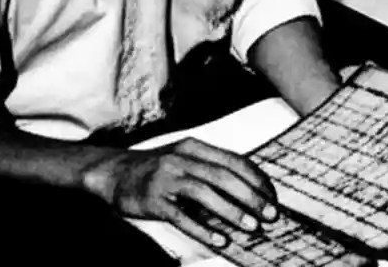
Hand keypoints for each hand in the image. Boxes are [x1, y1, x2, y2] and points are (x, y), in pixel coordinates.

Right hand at [84, 138, 278, 249]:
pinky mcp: (154, 200)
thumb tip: (250, 190)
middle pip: (224, 176)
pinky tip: (220, 239)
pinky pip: (182, 216)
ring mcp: (167, 178)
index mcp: (195, 147)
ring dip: (232, 211)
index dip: (257, 180)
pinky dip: (203, 228)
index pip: (234, 161)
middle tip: (271, 214)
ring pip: (205, 193)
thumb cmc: (158, 169)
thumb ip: (213, 169)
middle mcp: (182, 159)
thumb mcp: (185, 159)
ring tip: (252, 226)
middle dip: (252, 197)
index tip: (274, 197)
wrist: (114, 172)